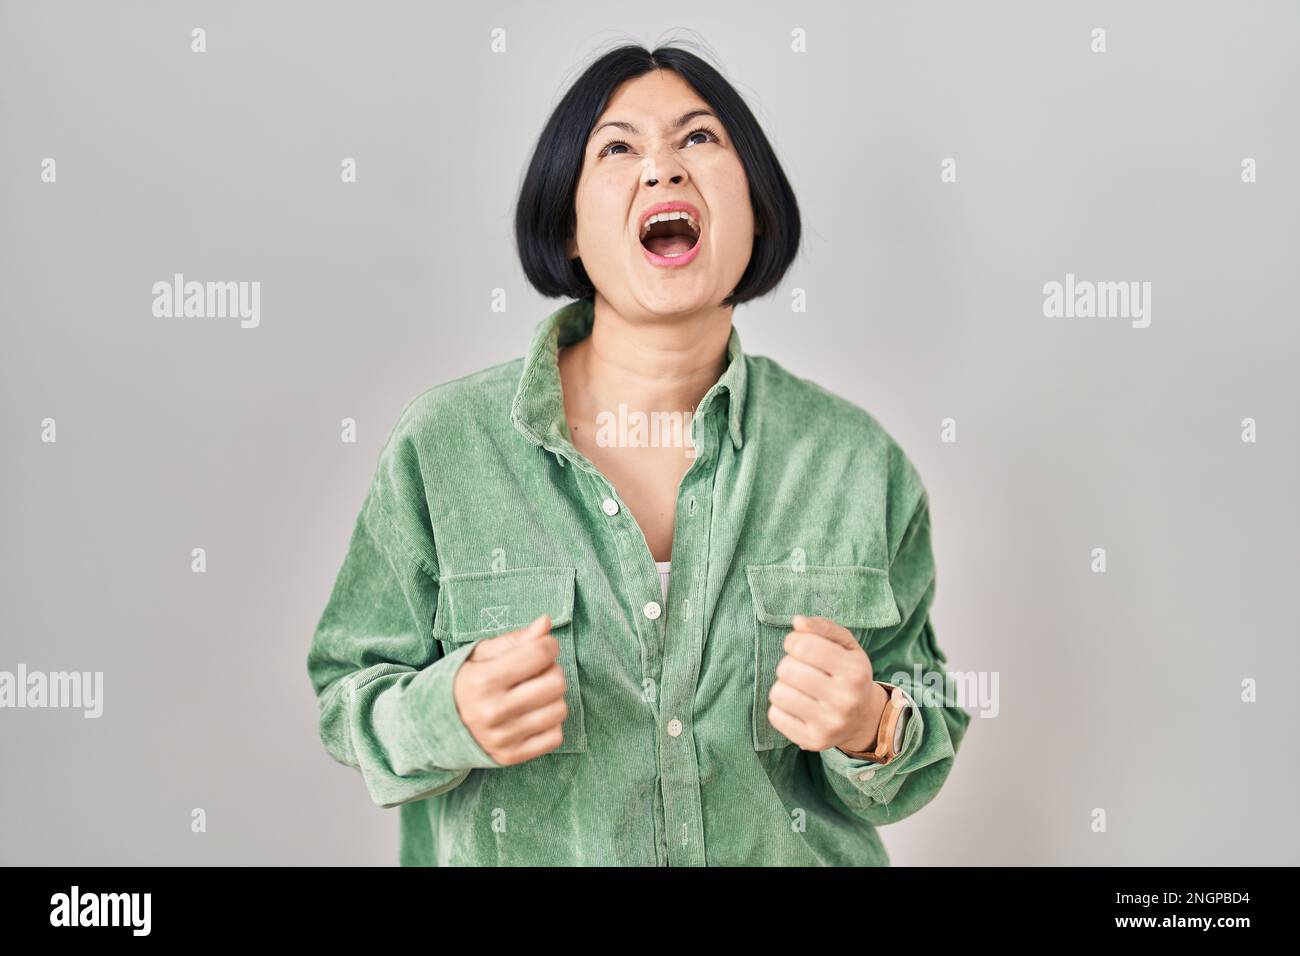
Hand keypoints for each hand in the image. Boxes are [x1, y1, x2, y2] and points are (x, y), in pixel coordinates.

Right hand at [451, 614, 568, 765]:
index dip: (548, 645)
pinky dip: (550, 724)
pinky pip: (555, 738)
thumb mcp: (479, 655)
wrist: (431, 726)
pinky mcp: (511, 756)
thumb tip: (546, 622)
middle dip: (552, 671)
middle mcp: (494, 711)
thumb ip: (515, 639)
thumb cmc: (461, 683)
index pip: (539, 654)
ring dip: (553, 698)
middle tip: (538, 672)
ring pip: (559, 710)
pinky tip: (534, 715)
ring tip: (535, 693)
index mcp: (484, 680)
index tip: (542, 647)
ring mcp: (503, 737)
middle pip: (556, 683)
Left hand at [767, 614, 889, 753]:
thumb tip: (797, 621)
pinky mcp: (813, 741)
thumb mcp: (845, 645)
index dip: (793, 641)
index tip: (798, 647)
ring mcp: (830, 723)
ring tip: (798, 687)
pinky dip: (780, 707)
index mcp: (855, 670)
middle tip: (799, 669)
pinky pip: (775, 716)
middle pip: (787, 669)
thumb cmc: (848, 674)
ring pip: (778, 693)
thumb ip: (822, 627)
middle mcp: (845, 699)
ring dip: (783, 685)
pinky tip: (796, 705)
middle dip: (788, 664)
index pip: (803, 646)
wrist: (863, 719)